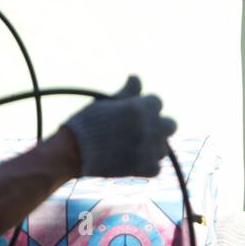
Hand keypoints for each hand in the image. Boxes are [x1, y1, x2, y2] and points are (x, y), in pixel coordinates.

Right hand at [61, 76, 176, 177]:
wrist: (74, 152)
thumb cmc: (88, 123)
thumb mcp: (107, 102)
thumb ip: (127, 92)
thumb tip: (136, 77)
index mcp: (141, 107)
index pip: (157, 102)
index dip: (145, 106)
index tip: (133, 112)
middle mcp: (150, 127)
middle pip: (171, 125)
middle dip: (157, 126)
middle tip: (139, 131)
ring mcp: (149, 149)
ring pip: (164, 147)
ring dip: (153, 147)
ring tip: (133, 147)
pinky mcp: (145, 168)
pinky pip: (156, 167)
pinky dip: (147, 166)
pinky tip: (133, 161)